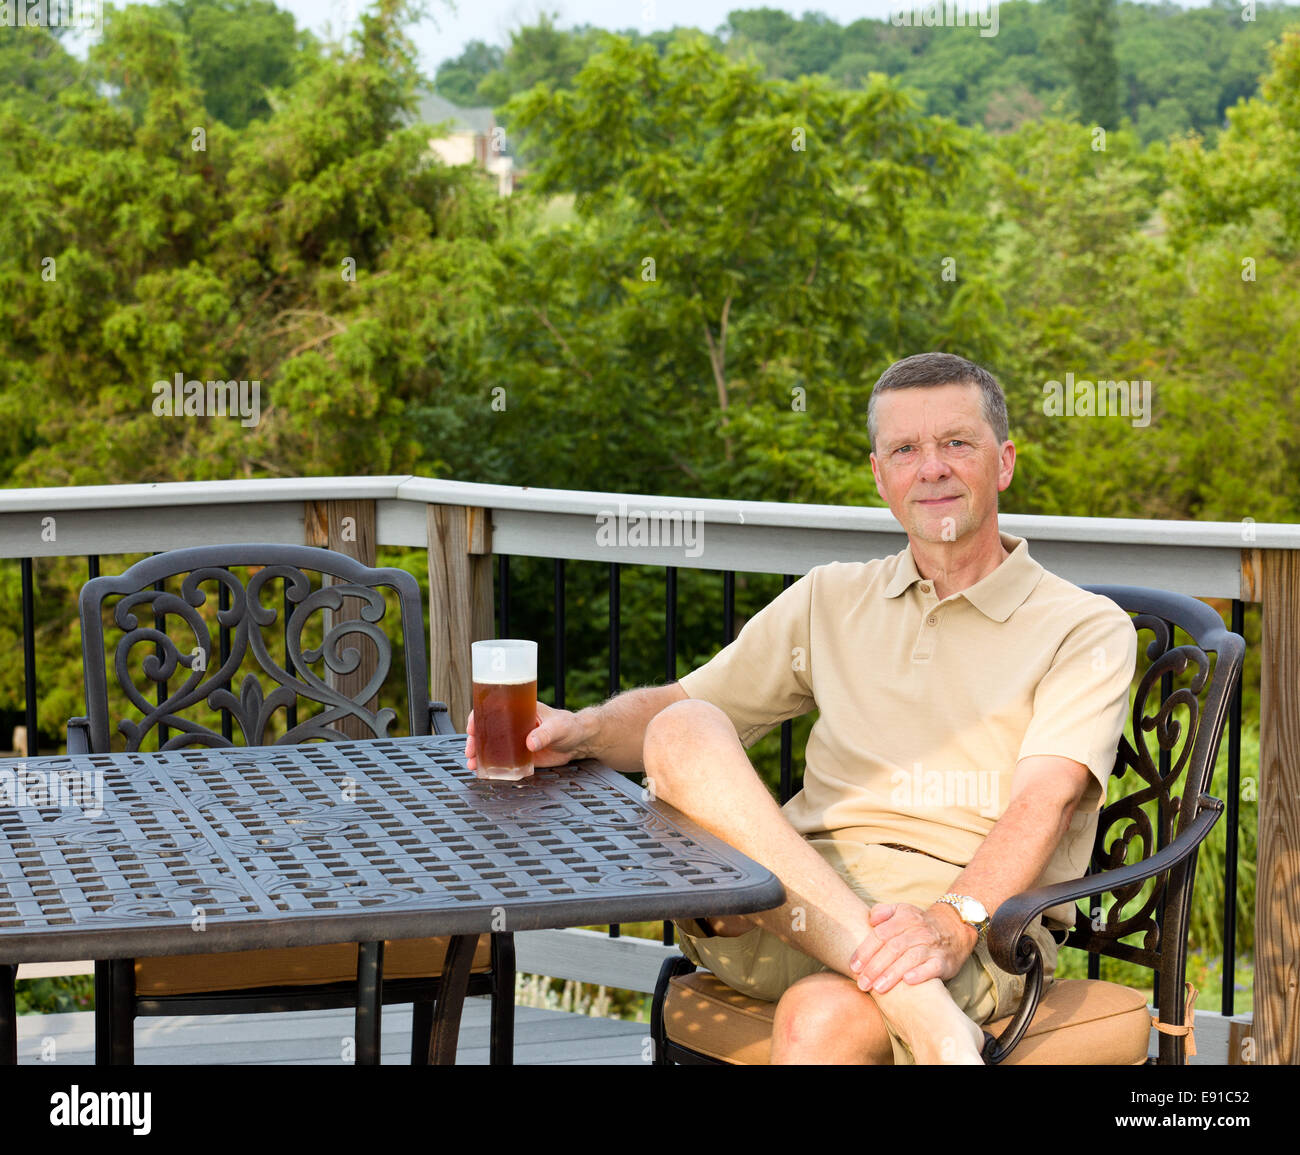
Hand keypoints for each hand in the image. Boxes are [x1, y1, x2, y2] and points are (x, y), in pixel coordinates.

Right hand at [465, 700, 585, 771]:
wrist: (581, 741)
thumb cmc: (570, 726)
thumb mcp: (558, 727)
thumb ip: (545, 734)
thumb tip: (530, 742)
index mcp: (520, 709)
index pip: (493, 708)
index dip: (479, 716)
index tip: (472, 727)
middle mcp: (514, 723)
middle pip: (488, 728)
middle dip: (474, 739)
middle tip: (470, 750)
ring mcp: (516, 739)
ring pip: (492, 744)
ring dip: (479, 752)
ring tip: (472, 763)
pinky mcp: (521, 754)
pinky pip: (502, 758)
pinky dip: (492, 763)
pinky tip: (484, 769)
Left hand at [847, 901, 976, 994]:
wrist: (954, 928)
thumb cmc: (918, 924)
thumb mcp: (901, 911)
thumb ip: (882, 911)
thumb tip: (870, 920)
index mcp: (904, 918)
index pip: (880, 934)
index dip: (866, 951)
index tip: (854, 967)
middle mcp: (918, 931)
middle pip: (893, 948)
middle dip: (875, 967)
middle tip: (862, 983)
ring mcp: (932, 946)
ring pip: (910, 958)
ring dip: (892, 974)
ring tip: (878, 988)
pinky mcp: (944, 961)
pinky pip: (932, 967)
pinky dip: (920, 974)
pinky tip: (908, 982)